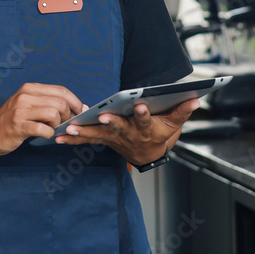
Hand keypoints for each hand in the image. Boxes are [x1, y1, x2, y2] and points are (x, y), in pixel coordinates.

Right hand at [0, 83, 84, 155]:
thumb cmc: (11, 119)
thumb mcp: (27, 103)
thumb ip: (48, 102)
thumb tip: (77, 107)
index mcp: (30, 88)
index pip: (61, 90)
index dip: (75, 102)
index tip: (80, 112)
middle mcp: (25, 96)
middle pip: (60, 102)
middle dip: (68, 116)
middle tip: (65, 124)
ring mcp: (21, 111)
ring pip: (54, 114)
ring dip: (58, 125)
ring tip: (52, 129)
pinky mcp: (18, 126)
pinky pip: (43, 129)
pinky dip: (49, 134)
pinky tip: (45, 135)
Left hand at [54, 98, 199, 165]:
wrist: (147, 154)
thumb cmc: (160, 133)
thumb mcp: (174, 124)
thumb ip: (182, 111)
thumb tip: (195, 99)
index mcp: (145, 128)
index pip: (146, 120)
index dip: (144, 113)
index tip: (142, 105)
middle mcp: (128, 134)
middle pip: (118, 128)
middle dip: (110, 122)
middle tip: (102, 116)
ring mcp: (113, 138)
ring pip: (98, 135)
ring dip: (83, 131)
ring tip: (68, 128)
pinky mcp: (102, 139)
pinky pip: (86, 140)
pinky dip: (72, 139)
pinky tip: (58, 136)